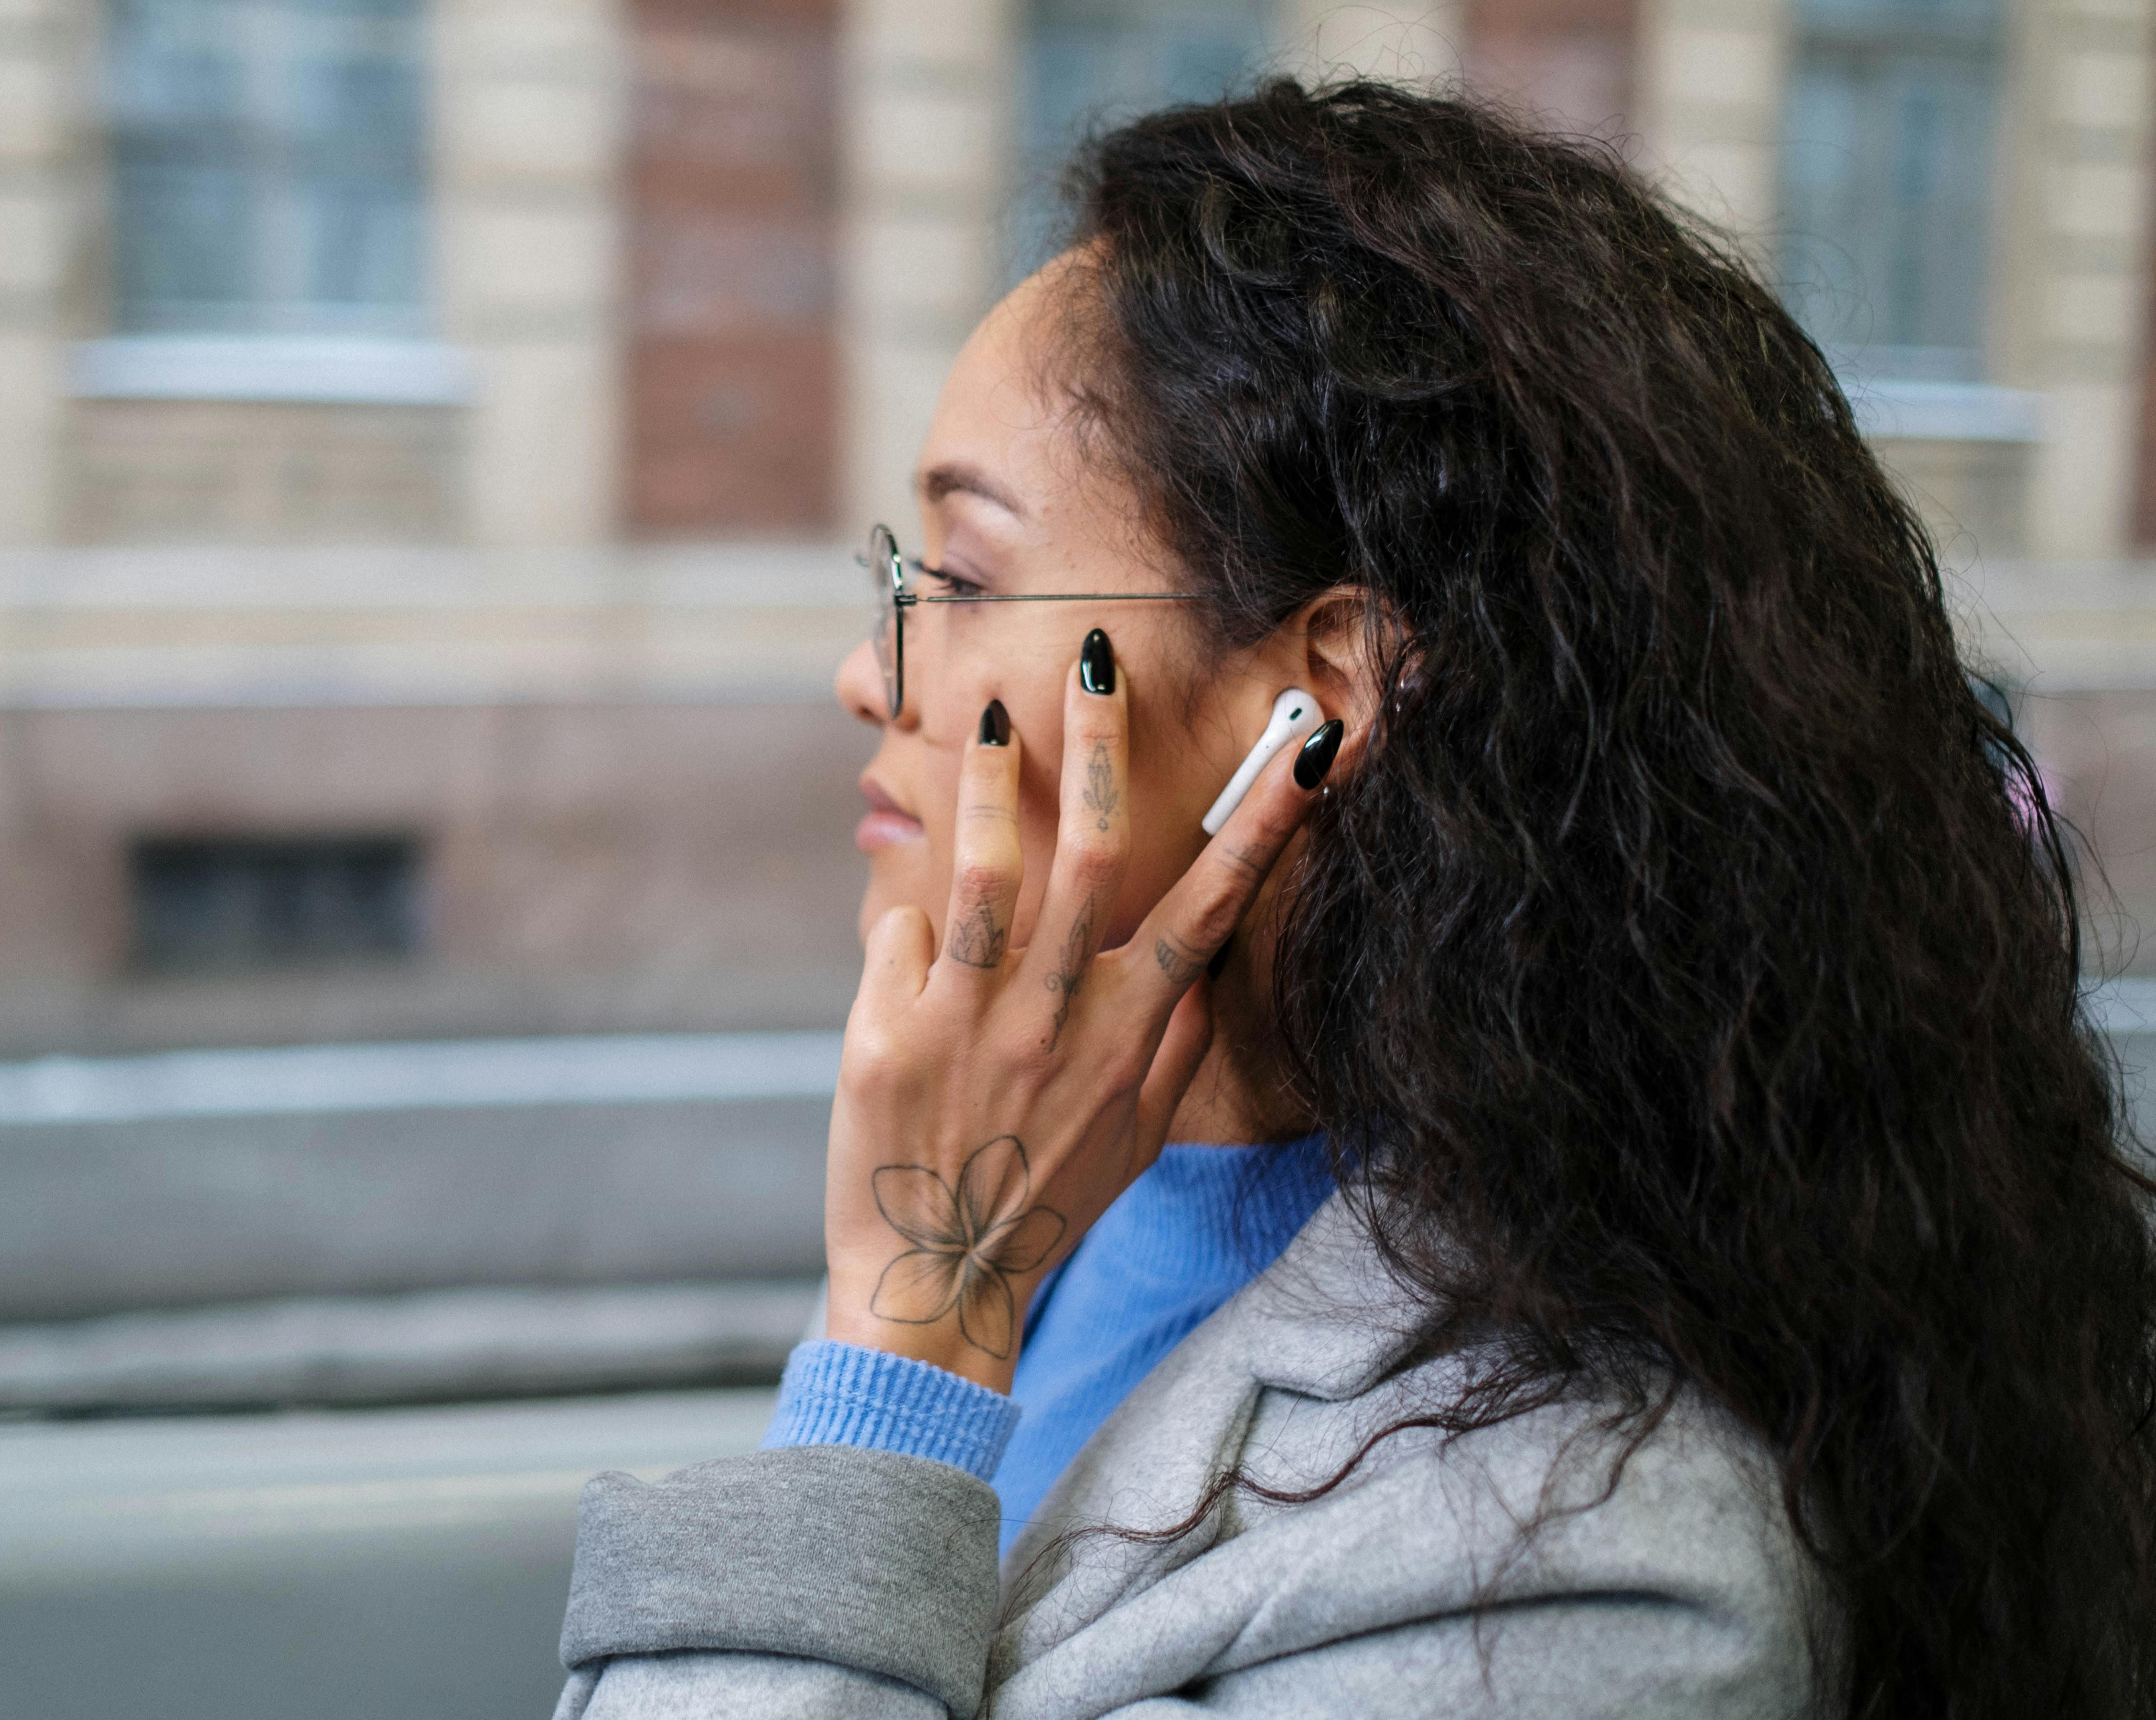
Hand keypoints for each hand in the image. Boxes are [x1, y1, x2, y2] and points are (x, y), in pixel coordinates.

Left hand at [822, 647, 1315, 1391]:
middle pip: (1092, 858)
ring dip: (997, 784)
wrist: (935, 1283)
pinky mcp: (890, 1037)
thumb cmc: (1043, 1205)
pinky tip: (909, 928)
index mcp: (1128, 1038)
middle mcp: (1057, 1021)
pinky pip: (904, 935)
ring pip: (989, 875)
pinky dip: (907, 916)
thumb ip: (1171, 1049)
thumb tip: (1198, 969)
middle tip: (1100, 657)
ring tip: (994, 715)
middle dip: (1102, 748)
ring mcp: (971, 1025)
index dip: (1260, 824)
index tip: (1305, 749)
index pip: (1209, 909)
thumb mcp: (1136, 1141)